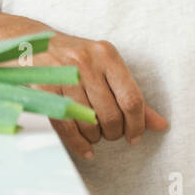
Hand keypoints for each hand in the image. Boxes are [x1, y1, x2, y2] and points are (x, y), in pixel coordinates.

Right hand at [23, 30, 168, 160]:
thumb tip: (162, 125)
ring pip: (89, 122)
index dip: (137, 125)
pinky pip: (67, 126)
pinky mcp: (44, 88)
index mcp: (106, 54)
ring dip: (96, 137)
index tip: (134, 137)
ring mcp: (63, 74)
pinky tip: (86, 150)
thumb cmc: (77, 60)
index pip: (131, 99)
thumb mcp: (106, 69)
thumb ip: (132, 97)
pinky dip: (79, 144)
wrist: (32, 45)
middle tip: (111, 133)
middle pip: (111, 115)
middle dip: (114, 132)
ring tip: (95, 133)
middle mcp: (86, 61)